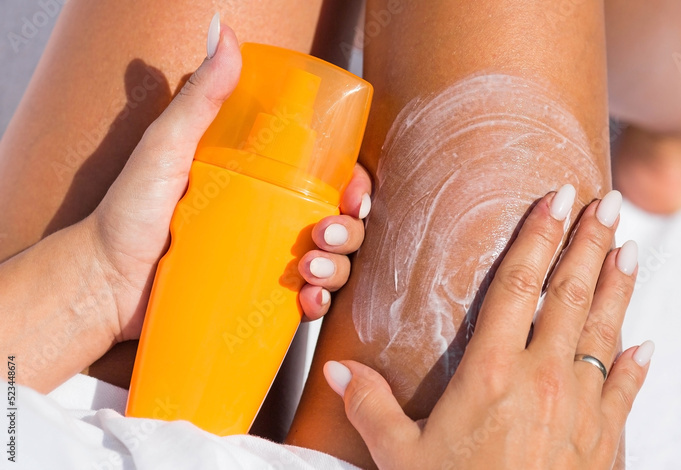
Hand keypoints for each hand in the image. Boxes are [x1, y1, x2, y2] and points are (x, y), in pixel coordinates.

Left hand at [87, 19, 370, 340]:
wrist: (100, 285)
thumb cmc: (127, 214)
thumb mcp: (167, 147)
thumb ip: (199, 97)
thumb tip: (224, 33)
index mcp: (262, 179)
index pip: (327, 177)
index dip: (354, 184)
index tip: (353, 191)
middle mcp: (271, 217)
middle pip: (340, 220)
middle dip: (351, 230)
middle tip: (327, 233)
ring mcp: (267, 259)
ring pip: (333, 262)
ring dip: (339, 267)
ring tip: (313, 270)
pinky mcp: (257, 297)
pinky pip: (307, 301)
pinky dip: (319, 304)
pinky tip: (309, 301)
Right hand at [323, 185, 653, 468]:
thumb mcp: (402, 456)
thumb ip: (372, 408)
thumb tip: (339, 372)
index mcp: (492, 372)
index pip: (520, 284)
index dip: (539, 236)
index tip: (557, 199)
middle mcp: (544, 378)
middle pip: (572, 294)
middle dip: (590, 244)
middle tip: (606, 205)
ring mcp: (581, 407)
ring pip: (606, 330)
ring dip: (619, 286)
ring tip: (629, 248)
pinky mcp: (606, 441)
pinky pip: (626, 389)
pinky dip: (636, 364)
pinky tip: (646, 344)